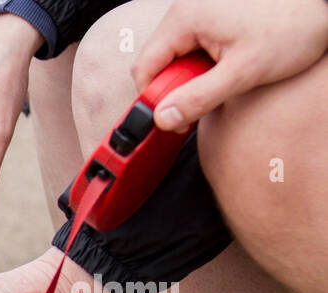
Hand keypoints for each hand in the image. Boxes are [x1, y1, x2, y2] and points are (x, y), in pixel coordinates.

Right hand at [134, 0, 327, 130]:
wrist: (323, 9)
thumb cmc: (291, 30)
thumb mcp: (242, 73)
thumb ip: (198, 98)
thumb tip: (163, 119)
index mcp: (185, 18)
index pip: (145, 68)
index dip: (155, 99)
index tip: (176, 118)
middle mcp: (187, 9)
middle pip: (159, 62)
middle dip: (177, 87)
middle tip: (205, 100)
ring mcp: (199, 9)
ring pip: (176, 56)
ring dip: (192, 76)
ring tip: (223, 80)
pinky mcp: (213, 14)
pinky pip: (192, 46)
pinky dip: (203, 63)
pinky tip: (227, 66)